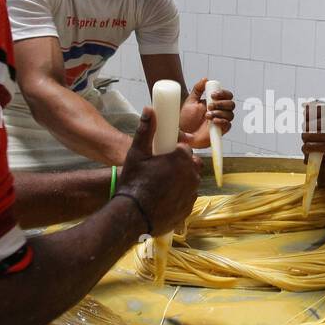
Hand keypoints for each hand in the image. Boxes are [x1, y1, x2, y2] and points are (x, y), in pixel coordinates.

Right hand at [118, 106, 201, 235]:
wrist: (132, 215)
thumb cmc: (134, 181)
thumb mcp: (137, 153)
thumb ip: (146, 130)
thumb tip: (150, 109)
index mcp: (183, 158)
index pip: (185, 149)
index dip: (174, 151)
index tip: (163, 156)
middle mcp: (192, 175)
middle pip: (190, 164)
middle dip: (180, 165)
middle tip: (161, 170)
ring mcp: (192, 193)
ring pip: (190, 181)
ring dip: (181, 180)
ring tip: (162, 184)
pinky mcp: (189, 208)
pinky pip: (187, 197)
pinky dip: (179, 196)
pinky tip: (165, 198)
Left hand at [182, 78, 235, 147]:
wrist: (183, 132)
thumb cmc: (186, 118)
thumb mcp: (191, 100)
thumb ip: (198, 89)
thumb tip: (205, 78)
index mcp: (216, 102)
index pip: (227, 95)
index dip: (223, 93)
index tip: (212, 95)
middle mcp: (220, 111)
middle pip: (231, 104)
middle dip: (221, 104)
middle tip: (209, 106)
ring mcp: (221, 121)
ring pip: (230, 114)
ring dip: (219, 113)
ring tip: (207, 116)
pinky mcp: (220, 131)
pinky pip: (228, 125)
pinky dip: (222, 122)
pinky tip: (213, 122)